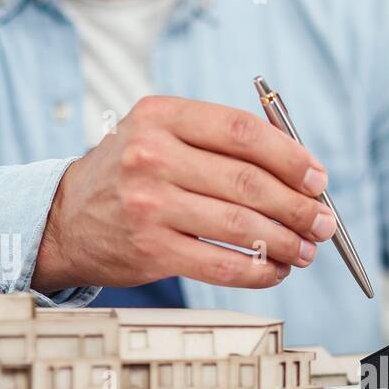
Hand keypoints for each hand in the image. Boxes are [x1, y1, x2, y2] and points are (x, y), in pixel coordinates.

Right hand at [33, 95, 338, 292]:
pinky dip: (258, 271)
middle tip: (323, 222)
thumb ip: (221, 143)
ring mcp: (149, 205)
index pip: (242, 131)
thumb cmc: (129, 176)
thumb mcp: (162, 136)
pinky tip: (275, 270)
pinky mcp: (151, 249)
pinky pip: (221, 265)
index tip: (318, 178)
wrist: (65, 219)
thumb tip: (301, 171)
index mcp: (162, 116)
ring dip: (285, 242)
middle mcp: (152, 156)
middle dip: (298, 207)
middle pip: (248, 182)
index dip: (290, 157)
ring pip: (240, 225)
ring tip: (306, 250)